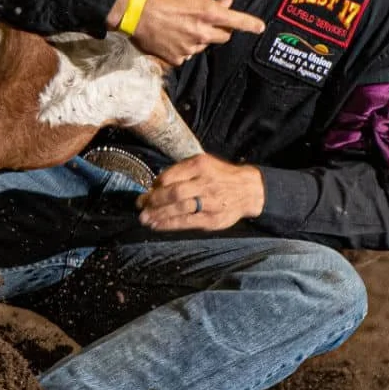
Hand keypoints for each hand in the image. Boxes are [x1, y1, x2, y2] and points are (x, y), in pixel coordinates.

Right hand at [108, 0, 263, 66]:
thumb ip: (211, 2)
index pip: (236, 21)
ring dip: (198, 38)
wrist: (133, 12)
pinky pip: (187, 55)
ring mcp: (189, 48)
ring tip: (178, 26)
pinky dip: (182, 48)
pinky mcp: (177, 58)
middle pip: (223, 37)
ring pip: (203, 46)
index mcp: (206, 13)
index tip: (260, 28)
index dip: (251, 24)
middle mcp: (201, 33)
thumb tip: (227, 3)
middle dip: (219, 30)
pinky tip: (170, 37)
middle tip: (204, 21)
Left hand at [137, 153, 264, 230]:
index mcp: (201, 165)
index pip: (171, 175)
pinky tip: (157, 225)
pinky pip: (186, 222)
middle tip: (140, 206)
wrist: (248, 190)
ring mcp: (210, 202)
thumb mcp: (204, 163)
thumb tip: (155, 184)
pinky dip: (169, 224)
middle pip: (174, 192)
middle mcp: (205, 182)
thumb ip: (182, 171)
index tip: (146, 191)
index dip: (155, 185)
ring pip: (179, 208)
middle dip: (153, 201)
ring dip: (158, 214)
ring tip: (144, 218)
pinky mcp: (212, 219)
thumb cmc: (220, 176)